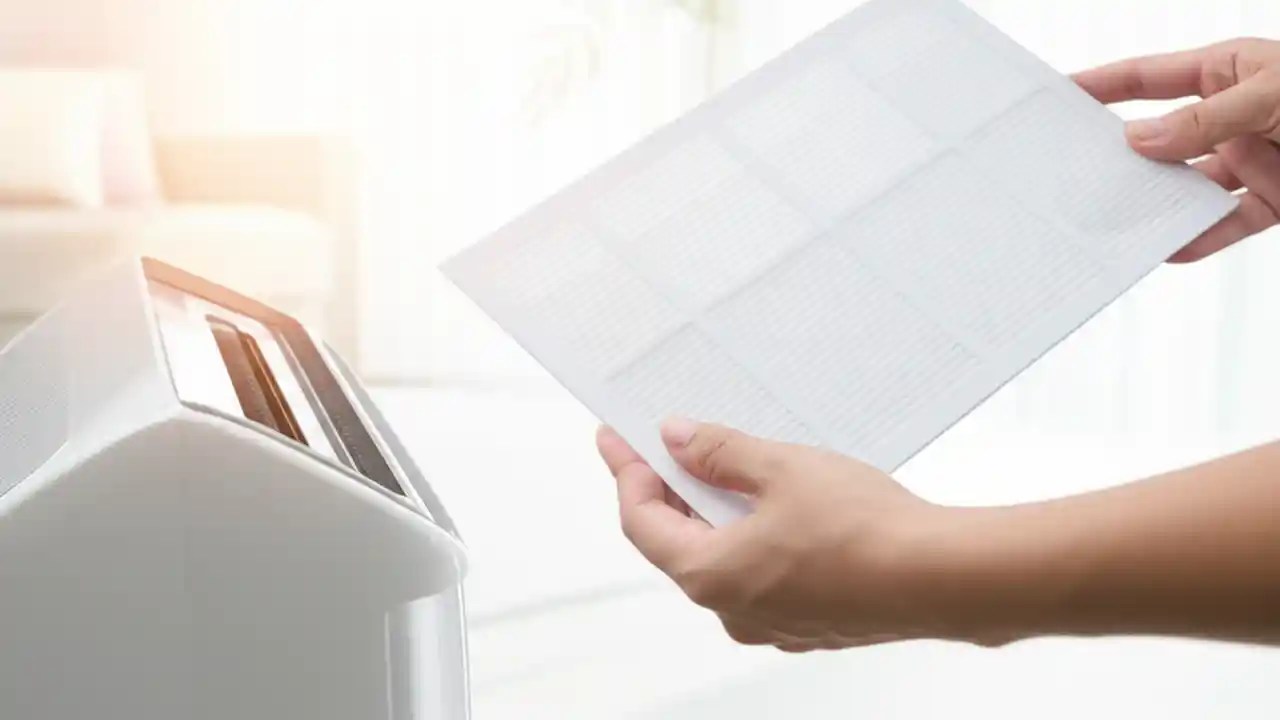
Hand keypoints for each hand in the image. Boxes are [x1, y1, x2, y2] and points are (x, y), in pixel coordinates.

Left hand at [596, 419, 970, 651]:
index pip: (640, 522)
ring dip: (716, 513)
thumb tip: (676, 440)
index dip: (627, 474)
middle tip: (667, 443)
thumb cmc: (864, 530)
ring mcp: (773, 622)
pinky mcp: (811, 622)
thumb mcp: (778, 469)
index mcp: (709, 575)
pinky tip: (776, 503)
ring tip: (726, 464)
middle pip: (678, 542)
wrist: (943, 579)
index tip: (617, 440)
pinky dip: (754, 537)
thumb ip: (718, 453)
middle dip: (671, 490)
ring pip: (724, 559)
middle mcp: (732, 610)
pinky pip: (763, 574)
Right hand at [1074, 38, 1279, 261]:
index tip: (1061, 96)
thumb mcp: (1271, 93)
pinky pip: (1227, 223)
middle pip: (1161, 140)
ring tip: (1118, 219)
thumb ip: (1206, 119)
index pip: (1151, 79)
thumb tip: (1140, 138)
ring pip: (1190, 188)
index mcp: (1229, 73)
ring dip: (1157, 204)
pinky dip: (1200, 239)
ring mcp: (1251, 160)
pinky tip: (1170, 249)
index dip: (1104, 85)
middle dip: (1121, 156)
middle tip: (1078, 171)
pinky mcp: (1272, 199)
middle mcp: (1232, 116)